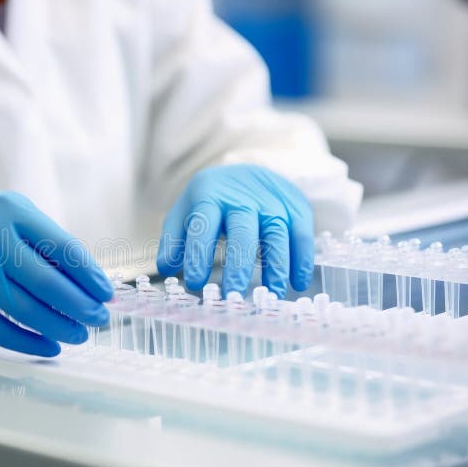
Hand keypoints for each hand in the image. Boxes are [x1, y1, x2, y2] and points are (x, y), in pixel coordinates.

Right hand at [0, 192, 112, 356]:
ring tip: (79, 334)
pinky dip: (28, 342)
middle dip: (80, 306)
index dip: (89, 276)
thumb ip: (48, 244)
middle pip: (46, 282)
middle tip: (99, 319)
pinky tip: (49, 345)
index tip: (106, 294)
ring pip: (24, 309)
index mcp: (11, 211)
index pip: (62, 248)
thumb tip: (91, 284)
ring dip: (59, 327)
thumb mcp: (15, 216)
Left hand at [156, 164, 313, 297]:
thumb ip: (174, 239)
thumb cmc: (212, 201)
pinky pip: (302, 235)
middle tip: (234, 295)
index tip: (195, 283)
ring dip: (276, 267)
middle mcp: (243, 199)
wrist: (248, 170)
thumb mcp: (186, 211)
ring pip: (276, 234)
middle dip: (239, 264)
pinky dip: (301, 260)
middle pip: (242, 231)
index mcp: (210, 197)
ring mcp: (272, 203)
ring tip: (271, 295)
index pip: (203, 225)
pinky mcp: (296, 209)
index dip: (198, 254)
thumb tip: (166, 268)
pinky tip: (297, 284)